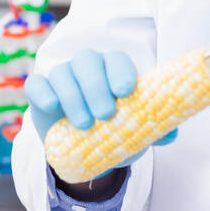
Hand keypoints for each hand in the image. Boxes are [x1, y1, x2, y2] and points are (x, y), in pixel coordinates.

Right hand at [23, 49, 176, 177]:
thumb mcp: (135, 132)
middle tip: (106, 114)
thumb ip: (154, 129)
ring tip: (85, 124)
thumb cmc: (113, 131)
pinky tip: (52, 107)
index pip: (117, 60)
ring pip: (63, 73)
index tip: (126, 92)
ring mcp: (61, 77)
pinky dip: (44, 93)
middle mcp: (86, 67)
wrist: (84, 150)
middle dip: (97, 86)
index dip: (121, 72)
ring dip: (74, 97)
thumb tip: (172, 135)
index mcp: (112, 70)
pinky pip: (37, 85)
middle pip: (88, 61)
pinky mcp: (40, 92)